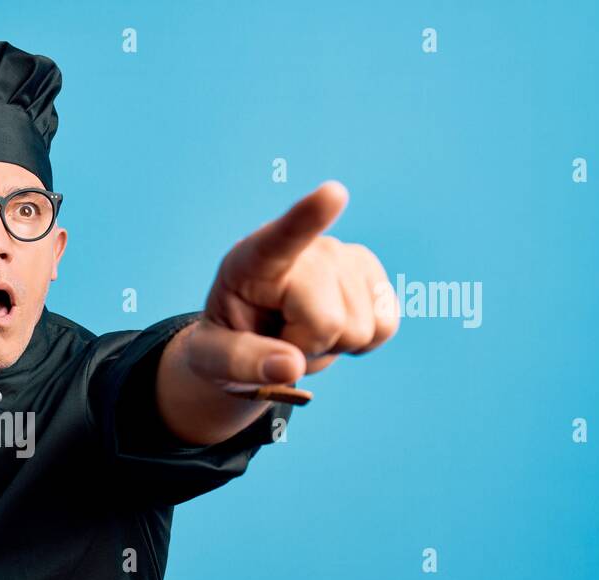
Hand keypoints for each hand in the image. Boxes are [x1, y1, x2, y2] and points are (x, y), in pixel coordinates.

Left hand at [191, 181, 397, 390]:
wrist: (256, 340)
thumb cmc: (227, 344)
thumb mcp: (213, 359)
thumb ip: (242, 362)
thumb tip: (290, 366)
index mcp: (250, 261)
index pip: (281, 239)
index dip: (308, 218)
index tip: (333, 194)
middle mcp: (304, 250)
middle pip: (327, 321)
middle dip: (306, 349)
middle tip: (279, 342)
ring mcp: (343, 257)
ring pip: (360, 329)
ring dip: (331, 347)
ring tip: (301, 334)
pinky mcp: (372, 274)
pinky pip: (385, 326)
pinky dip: (361, 344)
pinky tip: (333, 331)